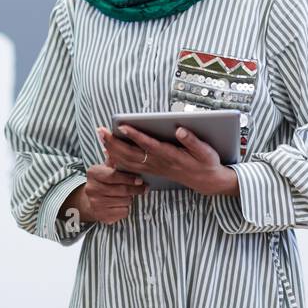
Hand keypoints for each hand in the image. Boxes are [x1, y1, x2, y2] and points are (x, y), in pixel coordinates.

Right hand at [65, 163, 147, 225]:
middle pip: (120, 190)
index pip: (114, 176)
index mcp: (93, 173)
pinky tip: (122, 204)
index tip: (140, 179)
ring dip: (130, 199)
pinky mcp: (101, 216)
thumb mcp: (106, 168)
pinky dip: (125, 208)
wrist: (90, 201)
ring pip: (123, 201)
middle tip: (144, 188)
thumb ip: (114, 159)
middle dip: (135, 189)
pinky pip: (122, 212)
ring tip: (129, 195)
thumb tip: (120, 145)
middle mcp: (91, 188)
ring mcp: (95, 203)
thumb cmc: (103, 182)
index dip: (129, 178)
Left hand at [96, 124, 235, 196]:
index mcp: (171, 156)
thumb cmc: (206, 163)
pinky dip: (118, 160)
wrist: (206, 182)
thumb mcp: (206, 152)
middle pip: (132, 154)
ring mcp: (154, 168)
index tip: (122, 126)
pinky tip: (108, 152)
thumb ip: (192, 141)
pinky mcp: (152, 170)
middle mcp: (159, 163)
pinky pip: (131, 167)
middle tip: (100, 130)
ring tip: (101, 136)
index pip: (149, 145)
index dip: (135, 136)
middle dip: (115, 142)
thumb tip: (179, 130)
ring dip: (113, 150)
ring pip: (129, 161)